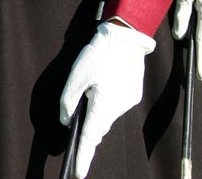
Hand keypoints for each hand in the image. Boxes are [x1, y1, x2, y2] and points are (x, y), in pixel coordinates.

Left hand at [59, 21, 155, 178]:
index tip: (78, 172)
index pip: (91, 137)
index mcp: (104, 105)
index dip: (83, 155)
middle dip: (89, 125)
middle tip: (79, 116)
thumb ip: (68, 102)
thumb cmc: (99, 54)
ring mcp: (129, 101)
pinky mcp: (134, 93)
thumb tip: (67, 120)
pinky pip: (117, 104)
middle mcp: (120, 107)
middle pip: (100, 125)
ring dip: (98, 109)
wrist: (125, 35)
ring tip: (91, 90)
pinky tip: (103, 84)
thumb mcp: (75, 77)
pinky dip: (108, 101)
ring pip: (108, 114)